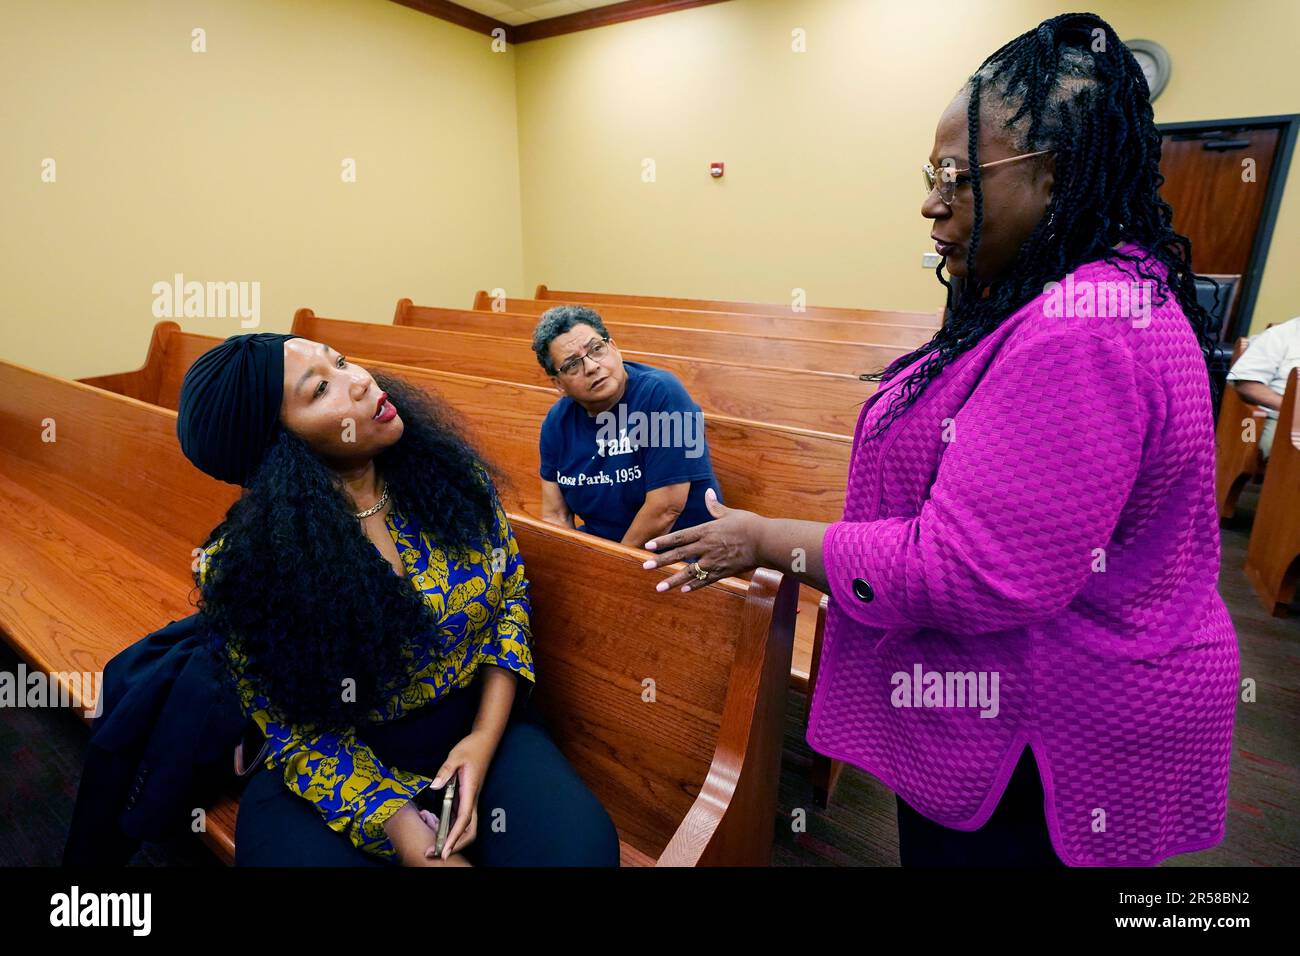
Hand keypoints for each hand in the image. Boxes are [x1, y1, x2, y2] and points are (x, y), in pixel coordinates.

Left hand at [424, 730, 494, 859]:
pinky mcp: (467, 796)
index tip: (445, 851)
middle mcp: (472, 799)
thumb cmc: (471, 747)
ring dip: (453, 839)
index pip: (464, 820)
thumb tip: (435, 786)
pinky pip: (461, 817)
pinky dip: (452, 828)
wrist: (485, 741)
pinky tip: (440, 831)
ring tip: (435, 846)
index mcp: (470, 791)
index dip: (455, 837)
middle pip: (469, 830)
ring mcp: (470, 799)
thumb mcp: (455, 756)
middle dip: (455, 845)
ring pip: (466, 826)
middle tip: (436, 854)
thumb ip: (445, 771)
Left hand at [641, 488, 762, 591]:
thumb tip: (707, 493)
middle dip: (661, 561)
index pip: (680, 536)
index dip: (663, 542)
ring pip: (689, 572)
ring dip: (673, 580)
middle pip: (679, 555)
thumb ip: (715, 506)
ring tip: (659, 587)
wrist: (766, 542)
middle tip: (645, 567)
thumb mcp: (730, 513)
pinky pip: (706, 580)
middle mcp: (706, 547)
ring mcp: (714, 561)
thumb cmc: (749, 524)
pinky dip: (694, 586)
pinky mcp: (723, 572)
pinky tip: (684, 591)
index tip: (649, 546)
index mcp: (706, 530)